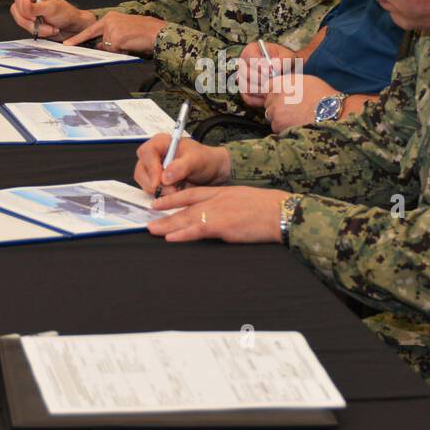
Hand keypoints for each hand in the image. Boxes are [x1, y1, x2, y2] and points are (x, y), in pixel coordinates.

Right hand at [9, 0, 94, 39]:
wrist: (73, 26)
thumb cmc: (66, 14)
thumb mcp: (52, 9)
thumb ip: (36, 7)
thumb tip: (23, 3)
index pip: (19, 0)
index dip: (25, 11)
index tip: (36, 17)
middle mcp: (31, 0)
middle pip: (18, 13)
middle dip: (32, 23)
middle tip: (45, 24)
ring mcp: (30, 11)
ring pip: (22, 22)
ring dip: (37, 29)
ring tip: (50, 27)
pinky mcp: (32, 21)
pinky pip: (27, 28)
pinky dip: (38, 32)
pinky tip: (48, 29)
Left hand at [63, 11, 165, 55]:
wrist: (157, 32)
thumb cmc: (145, 31)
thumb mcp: (124, 30)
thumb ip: (110, 36)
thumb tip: (101, 45)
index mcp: (110, 17)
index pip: (90, 30)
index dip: (78, 38)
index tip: (67, 44)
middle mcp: (109, 21)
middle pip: (102, 42)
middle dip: (113, 46)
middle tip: (128, 40)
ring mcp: (112, 29)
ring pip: (109, 48)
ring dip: (120, 48)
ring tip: (132, 41)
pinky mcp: (117, 38)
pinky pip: (116, 51)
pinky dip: (124, 51)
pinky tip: (132, 43)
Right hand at [134, 133, 231, 195]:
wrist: (213, 171)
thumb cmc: (205, 159)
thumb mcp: (197, 160)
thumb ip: (181, 166)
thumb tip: (165, 176)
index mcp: (161, 142)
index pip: (147, 153)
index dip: (151, 168)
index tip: (159, 182)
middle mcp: (154, 155)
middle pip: (142, 170)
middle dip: (154, 183)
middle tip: (172, 190)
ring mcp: (154, 169)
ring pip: (145, 183)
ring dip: (159, 191)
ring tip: (177, 190)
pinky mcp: (156, 182)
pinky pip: (152, 191)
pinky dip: (162, 195)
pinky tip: (175, 194)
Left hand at [148, 186, 290, 243]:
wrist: (280, 211)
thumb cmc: (267, 208)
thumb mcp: (243, 199)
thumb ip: (228, 205)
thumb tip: (219, 215)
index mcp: (222, 192)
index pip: (192, 193)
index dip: (174, 198)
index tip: (159, 202)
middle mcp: (216, 199)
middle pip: (185, 205)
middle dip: (166, 212)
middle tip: (149, 218)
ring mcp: (218, 211)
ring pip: (187, 217)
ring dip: (168, 224)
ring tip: (152, 229)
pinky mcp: (223, 225)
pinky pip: (197, 229)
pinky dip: (183, 234)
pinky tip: (171, 237)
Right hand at [235, 41, 296, 107]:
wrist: (288, 72)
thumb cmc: (286, 62)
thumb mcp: (287, 56)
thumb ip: (283, 60)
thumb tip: (274, 66)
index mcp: (252, 50)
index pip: (250, 57)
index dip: (259, 65)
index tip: (270, 71)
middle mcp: (244, 64)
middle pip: (245, 73)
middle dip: (261, 79)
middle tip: (273, 82)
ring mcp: (243, 78)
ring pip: (246, 86)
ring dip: (260, 90)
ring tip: (273, 89)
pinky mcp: (245, 91)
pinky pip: (248, 98)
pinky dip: (258, 100)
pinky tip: (269, 97)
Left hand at [262, 74, 340, 132]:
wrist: (331, 112)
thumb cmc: (322, 96)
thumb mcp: (305, 80)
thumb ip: (289, 82)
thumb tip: (281, 86)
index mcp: (282, 82)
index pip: (268, 86)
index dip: (274, 93)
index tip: (280, 98)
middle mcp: (276, 95)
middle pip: (268, 102)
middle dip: (277, 106)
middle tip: (292, 109)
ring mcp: (276, 110)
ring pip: (271, 115)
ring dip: (280, 118)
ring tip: (296, 118)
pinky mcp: (278, 124)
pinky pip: (276, 127)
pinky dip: (283, 128)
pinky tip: (296, 125)